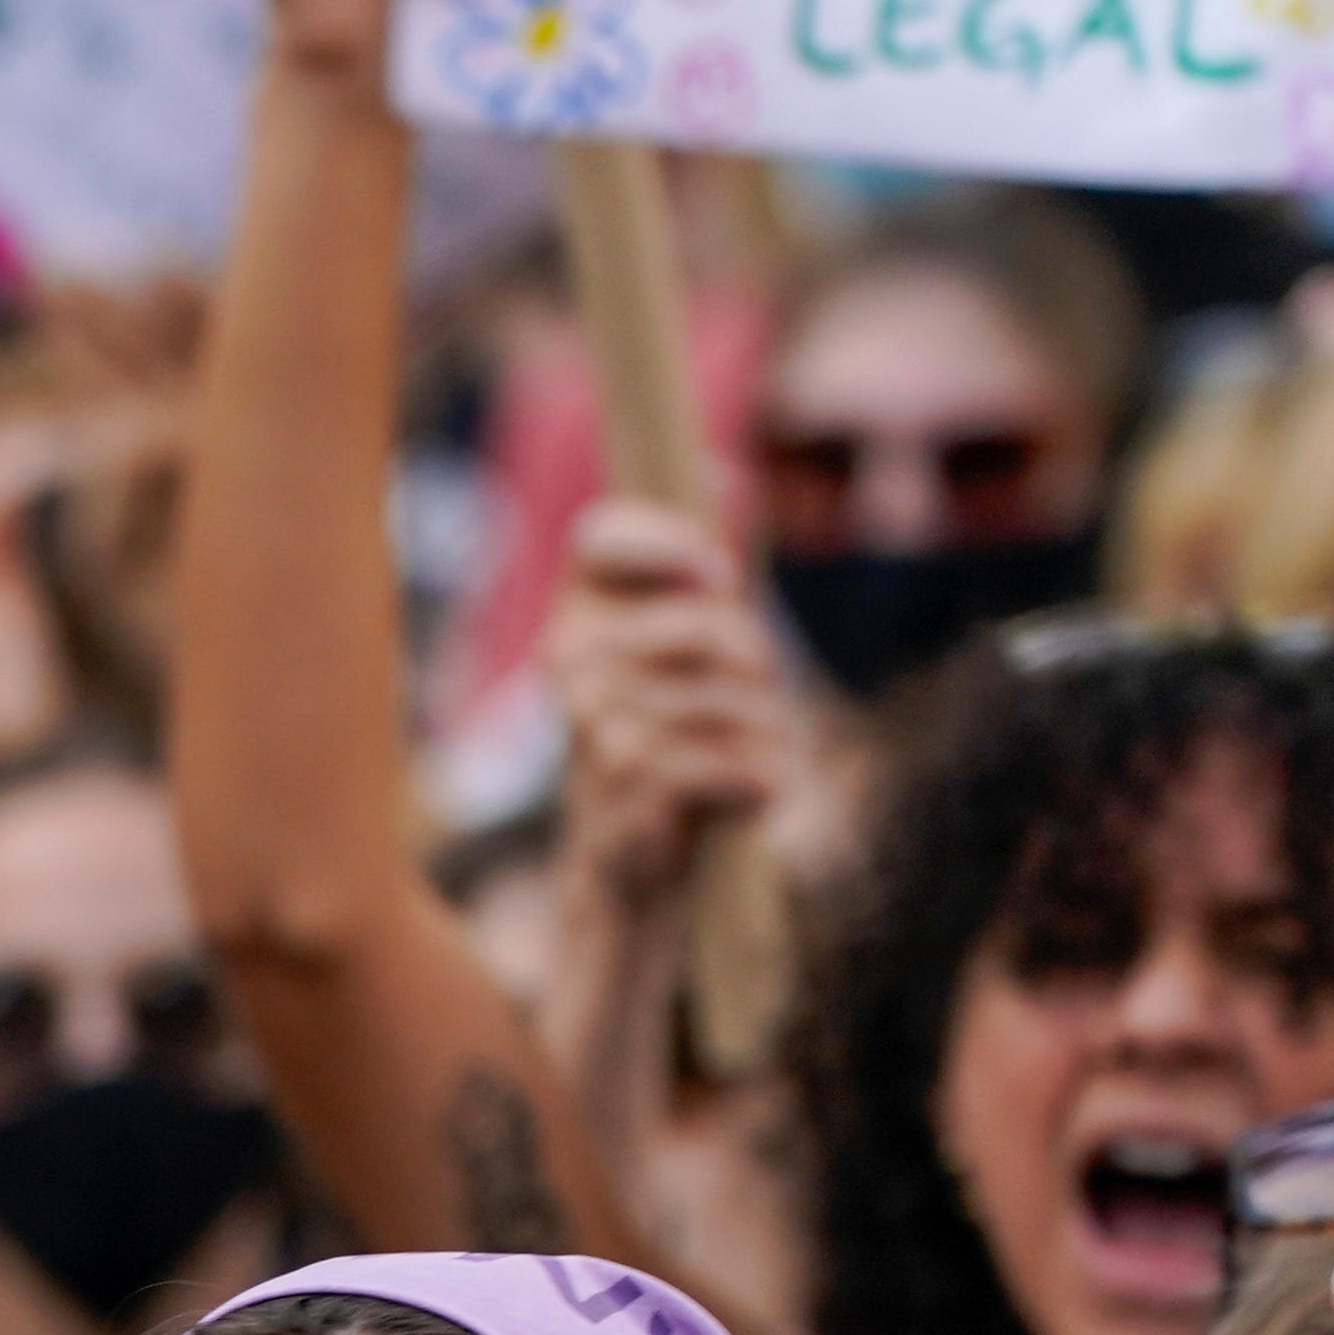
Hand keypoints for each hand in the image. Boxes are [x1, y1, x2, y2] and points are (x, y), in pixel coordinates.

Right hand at [548, 500, 787, 904]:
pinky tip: (749, 795)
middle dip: (757, 658)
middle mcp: (567, 659)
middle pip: (705, 618)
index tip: (720, 578)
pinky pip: (728, 759)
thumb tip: (728, 472)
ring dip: (766, 730)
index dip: (671, 542)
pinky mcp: (625, 781)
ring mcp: (591, 721)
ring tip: (753, 753)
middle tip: (758, 694)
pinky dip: (760, 781)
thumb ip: (708, 570)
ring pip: (728, 695)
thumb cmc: (670, 739)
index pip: (599, 534)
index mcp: (576, 614)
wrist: (627, 861)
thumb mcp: (689, 650)